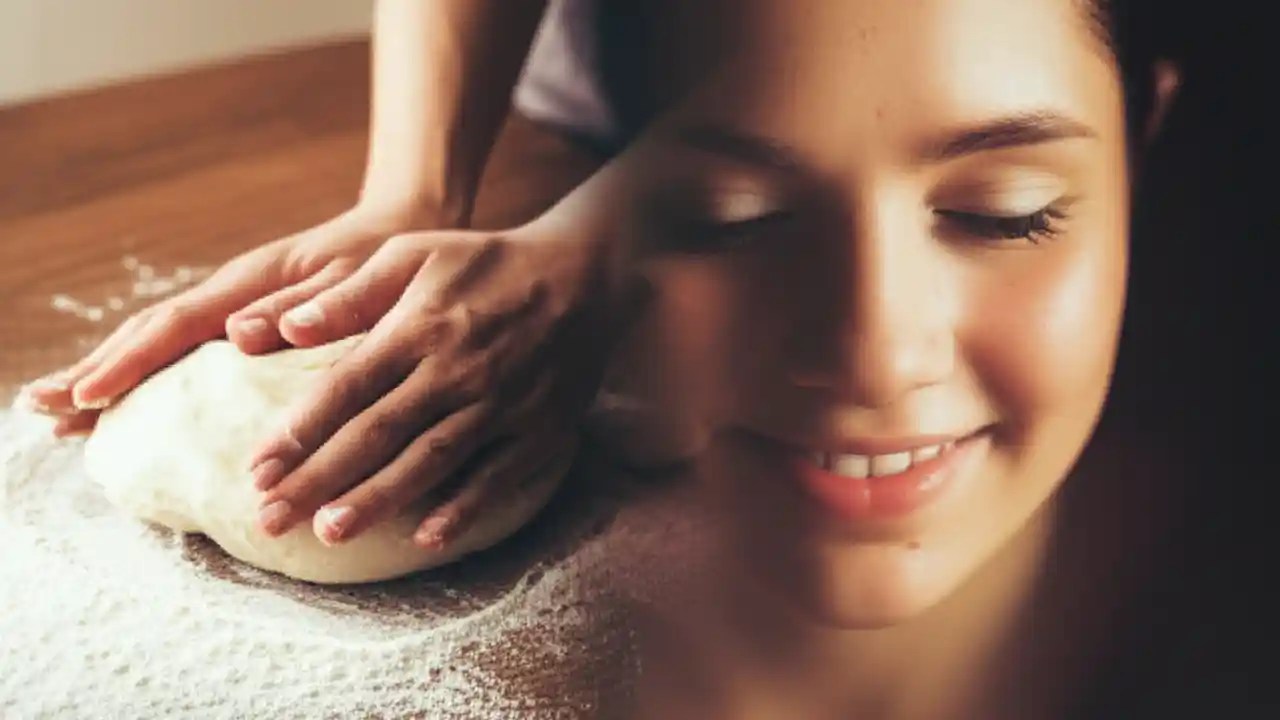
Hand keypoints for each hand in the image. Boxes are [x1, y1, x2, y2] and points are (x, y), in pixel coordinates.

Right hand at [22, 204, 426, 434]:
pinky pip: (183, 349)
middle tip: (40, 409)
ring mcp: (233, 308)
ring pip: (157, 342)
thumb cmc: (383, 262)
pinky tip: (124, 403)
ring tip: (59, 414)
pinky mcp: (245, 321)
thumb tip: (237, 334)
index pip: (174, 326)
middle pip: (148, 333)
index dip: (128, 363)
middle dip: (95, 370)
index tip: (86, 397)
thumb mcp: (354, 282)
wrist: (402, 231)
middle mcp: (231, 295)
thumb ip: (302, 308)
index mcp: (250, 285)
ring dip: (108, 373)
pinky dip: (147, 375)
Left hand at [248, 226, 649, 548]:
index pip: (346, 387)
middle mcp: (457, 369)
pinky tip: (427, 537)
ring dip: (378, 499)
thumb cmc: (485, 262)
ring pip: (430, 460)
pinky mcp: (540, 428)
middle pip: (377, 433)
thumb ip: (348, 293)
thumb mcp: (414, 253)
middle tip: (270, 519)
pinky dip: (463, 507)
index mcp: (420, 326)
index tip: (257, 469)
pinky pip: (498, 475)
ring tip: (328, 533)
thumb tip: (281, 327)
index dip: (299, 431)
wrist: (584, 274)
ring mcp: (502, 403)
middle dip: (319, 479)